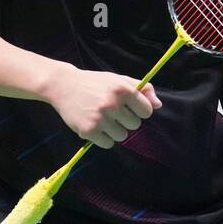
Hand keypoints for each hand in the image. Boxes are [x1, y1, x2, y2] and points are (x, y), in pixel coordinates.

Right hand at [46, 67, 162, 148]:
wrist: (63, 85)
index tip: (129, 107)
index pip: (147, 111)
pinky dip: (104, 138)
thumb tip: (158, 104)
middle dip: (126, 121)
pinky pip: (108, 144)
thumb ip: (141, 89)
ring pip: (122, 136)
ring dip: (115, 131)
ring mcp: (100, 118)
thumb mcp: (118, 79)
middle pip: (135, 125)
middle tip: (112, 112)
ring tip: (103, 119)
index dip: (140, 110)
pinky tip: (96, 126)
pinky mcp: (88, 131)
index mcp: (123, 89)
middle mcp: (112, 104)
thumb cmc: (95, 83)